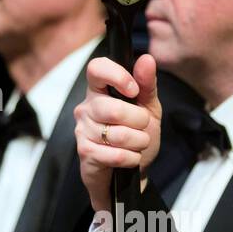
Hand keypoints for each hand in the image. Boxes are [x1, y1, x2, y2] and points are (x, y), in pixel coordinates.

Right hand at [74, 54, 160, 214]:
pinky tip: (130, 158)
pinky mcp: (86, 153)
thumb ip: (147, 84)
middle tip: (142, 127)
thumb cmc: (136, 137)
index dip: (117, 76)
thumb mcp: (149, 109)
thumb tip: (146, 59)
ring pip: (117, 133)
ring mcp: (83, 131)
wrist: (131, 172)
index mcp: (99, 91)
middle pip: (113, 108)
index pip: (96, 68)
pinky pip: (116, 154)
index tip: (133, 90)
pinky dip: (132, 158)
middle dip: (138, 121)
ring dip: (138, 142)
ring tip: (137, 144)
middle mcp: (87, 108)